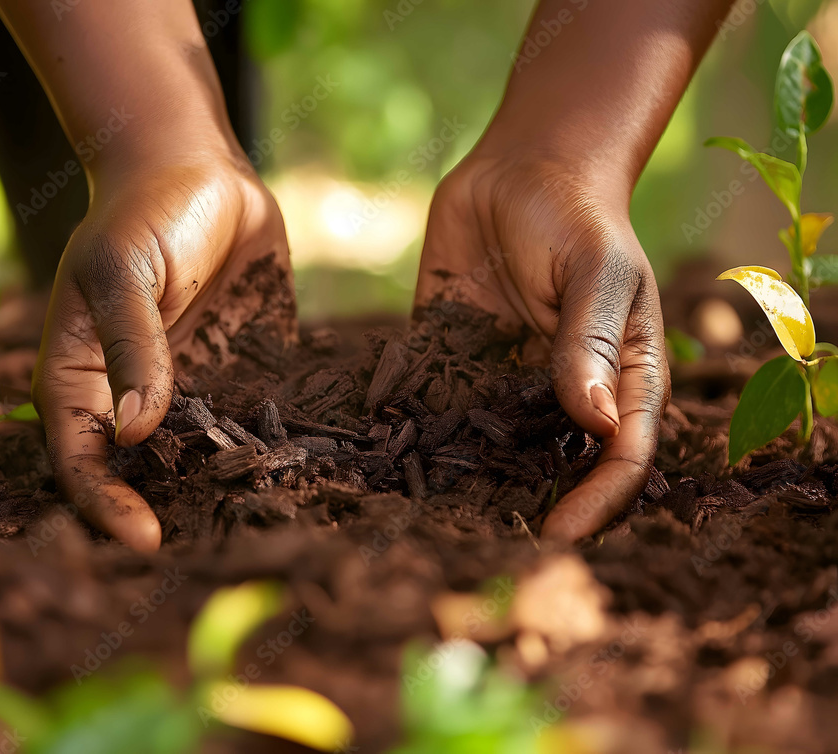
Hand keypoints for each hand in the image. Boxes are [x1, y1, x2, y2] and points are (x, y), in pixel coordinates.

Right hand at [33, 151, 292, 551]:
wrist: (204, 174)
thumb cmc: (145, 215)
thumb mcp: (124, 273)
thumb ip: (132, 347)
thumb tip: (137, 432)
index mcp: (82, 379)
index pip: (82, 458)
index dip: (106, 503)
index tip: (147, 540)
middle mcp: (133, 398)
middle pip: (140, 475)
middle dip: (168, 514)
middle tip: (208, 558)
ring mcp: (189, 394)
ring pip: (201, 462)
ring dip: (225, 497)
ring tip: (265, 534)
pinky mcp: (240, 379)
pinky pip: (254, 426)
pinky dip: (275, 456)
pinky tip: (309, 482)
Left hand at [415, 148, 669, 541]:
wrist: (517, 171)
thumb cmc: (577, 216)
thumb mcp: (596, 272)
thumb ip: (590, 343)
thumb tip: (595, 424)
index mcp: (617, 379)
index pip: (619, 457)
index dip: (596, 502)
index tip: (557, 536)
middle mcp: (560, 394)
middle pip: (553, 469)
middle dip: (528, 509)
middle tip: (486, 548)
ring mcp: (504, 383)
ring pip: (490, 452)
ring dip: (466, 486)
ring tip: (429, 524)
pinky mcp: (450, 362)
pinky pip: (433, 409)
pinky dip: (413, 437)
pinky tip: (384, 464)